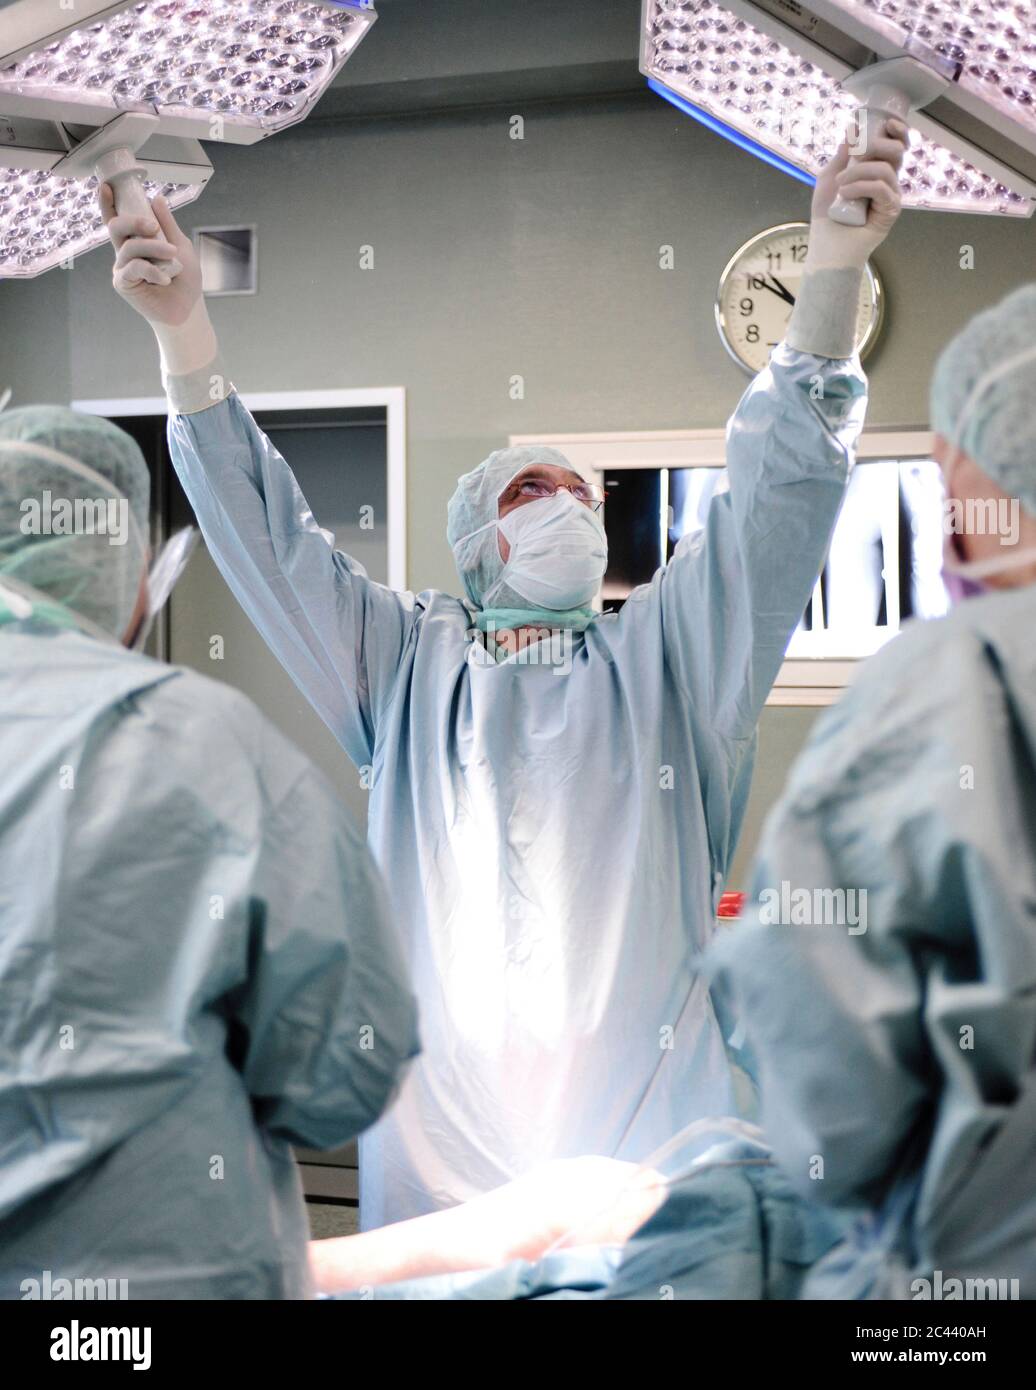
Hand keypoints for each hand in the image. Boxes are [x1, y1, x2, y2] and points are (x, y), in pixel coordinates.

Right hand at [100, 185, 201, 326]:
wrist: (188, 309)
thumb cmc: (185, 279)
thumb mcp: (181, 245)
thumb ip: (167, 224)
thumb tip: (156, 198)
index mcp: (137, 239)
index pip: (118, 217)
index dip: (109, 203)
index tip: (107, 186)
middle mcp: (125, 252)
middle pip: (116, 226)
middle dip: (133, 221)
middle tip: (153, 226)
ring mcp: (122, 267)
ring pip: (130, 246)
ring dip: (153, 248)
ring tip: (172, 257)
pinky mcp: (123, 282)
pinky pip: (133, 267)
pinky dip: (151, 270)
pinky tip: (165, 279)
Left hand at [807, 117, 908, 268]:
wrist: (827, 243)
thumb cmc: (827, 212)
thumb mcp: (830, 177)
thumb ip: (842, 155)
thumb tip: (852, 129)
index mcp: (877, 168)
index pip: (896, 143)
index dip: (898, 130)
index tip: (886, 124)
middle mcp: (888, 179)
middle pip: (897, 150)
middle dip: (875, 146)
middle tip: (855, 154)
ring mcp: (891, 194)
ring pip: (885, 168)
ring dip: (858, 171)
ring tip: (840, 185)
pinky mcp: (891, 210)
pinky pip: (881, 188)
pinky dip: (861, 187)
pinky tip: (846, 195)